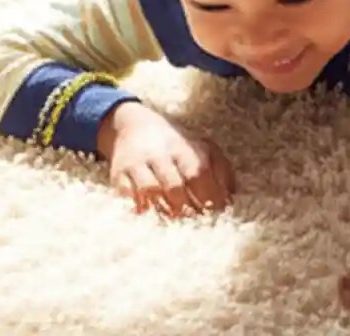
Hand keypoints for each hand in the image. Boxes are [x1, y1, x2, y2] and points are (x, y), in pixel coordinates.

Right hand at [96, 101, 235, 217]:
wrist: (130, 125)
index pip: (198, 172)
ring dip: (164, 210)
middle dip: (187, 207)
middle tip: (197, 223)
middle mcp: (159, 154)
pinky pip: (126, 193)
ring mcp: (137, 163)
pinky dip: (137, 208)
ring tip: (175, 224)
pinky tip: (149, 219)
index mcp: (183, 147)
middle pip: (174, 184)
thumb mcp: (201, 147)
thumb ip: (220, 168)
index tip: (217, 213)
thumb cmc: (174, 144)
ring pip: (150, 189)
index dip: (209, 194)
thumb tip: (231, 198)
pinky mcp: (118, 174)